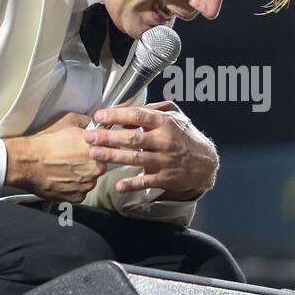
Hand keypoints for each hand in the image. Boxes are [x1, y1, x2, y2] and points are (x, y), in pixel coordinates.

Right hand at [5, 112, 106, 202]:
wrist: (26, 161)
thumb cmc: (45, 141)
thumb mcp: (68, 120)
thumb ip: (86, 122)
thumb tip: (92, 123)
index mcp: (97, 149)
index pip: (106, 150)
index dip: (95, 149)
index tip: (86, 148)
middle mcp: (95, 169)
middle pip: (98, 166)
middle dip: (88, 163)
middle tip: (71, 158)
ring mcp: (86, 185)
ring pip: (89, 180)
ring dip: (81, 176)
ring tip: (64, 169)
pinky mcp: (76, 197)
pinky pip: (80, 193)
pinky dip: (73, 188)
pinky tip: (62, 178)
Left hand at [84, 101, 216, 200]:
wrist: (205, 163)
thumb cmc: (186, 136)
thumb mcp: (175, 116)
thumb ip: (153, 110)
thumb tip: (128, 110)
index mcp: (166, 123)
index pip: (138, 116)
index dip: (117, 116)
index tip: (99, 116)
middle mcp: (165, 141)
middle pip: (133, 139)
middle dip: (109, 137)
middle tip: (89, 136)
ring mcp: (164, 161)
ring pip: (135, 159)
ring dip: (113, 156)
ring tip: (95, 154)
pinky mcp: (165, 178)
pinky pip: (145, 181)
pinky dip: (131, 184)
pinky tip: (118, 185)